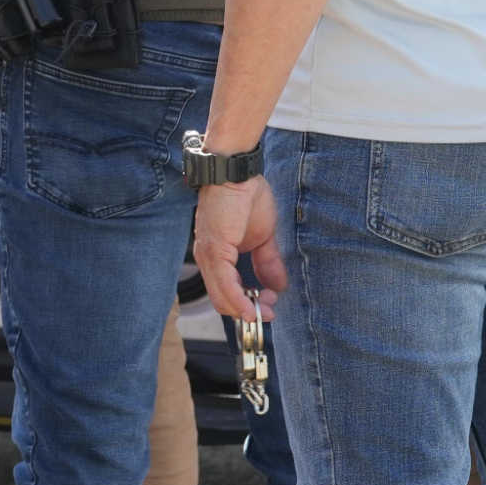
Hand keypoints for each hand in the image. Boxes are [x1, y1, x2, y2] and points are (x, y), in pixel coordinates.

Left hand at [192, 175, 285, 323]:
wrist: (237, 172)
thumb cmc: (246, 196)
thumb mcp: (263, 237)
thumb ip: (267, 262)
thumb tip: (278, 286)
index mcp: (217, 255)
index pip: (227, 291)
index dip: (247, 304)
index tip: (268, 307)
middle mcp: (207, 258)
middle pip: (223, 300)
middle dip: (249, 310)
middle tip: (270, 312)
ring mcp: (208, 255)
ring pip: (222, 297)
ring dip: (246, 309)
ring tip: (266, 311)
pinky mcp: (214, 250)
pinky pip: (225, 284)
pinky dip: (238, 301)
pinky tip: (251, 310)